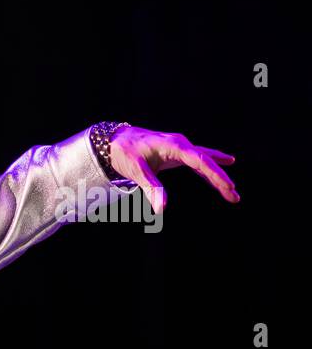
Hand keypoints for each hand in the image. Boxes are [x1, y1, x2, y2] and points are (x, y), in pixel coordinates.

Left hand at [107, 126, 238, 213]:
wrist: (115, 140)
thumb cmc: (125, 153)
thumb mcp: (136, 171)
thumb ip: (151, 188)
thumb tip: (161, 208)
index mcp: (174, 146)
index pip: (201, 161)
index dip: (216, 175)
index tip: (228, 187)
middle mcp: (181, 144)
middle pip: (207, 162)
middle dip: (221, 179)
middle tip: (235, 196)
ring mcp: (180, 147)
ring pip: (205, 161)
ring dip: (218, 175)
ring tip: (232, 190)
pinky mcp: (176, 153)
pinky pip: (198, 161)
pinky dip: (209, 167)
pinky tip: (226, 163)